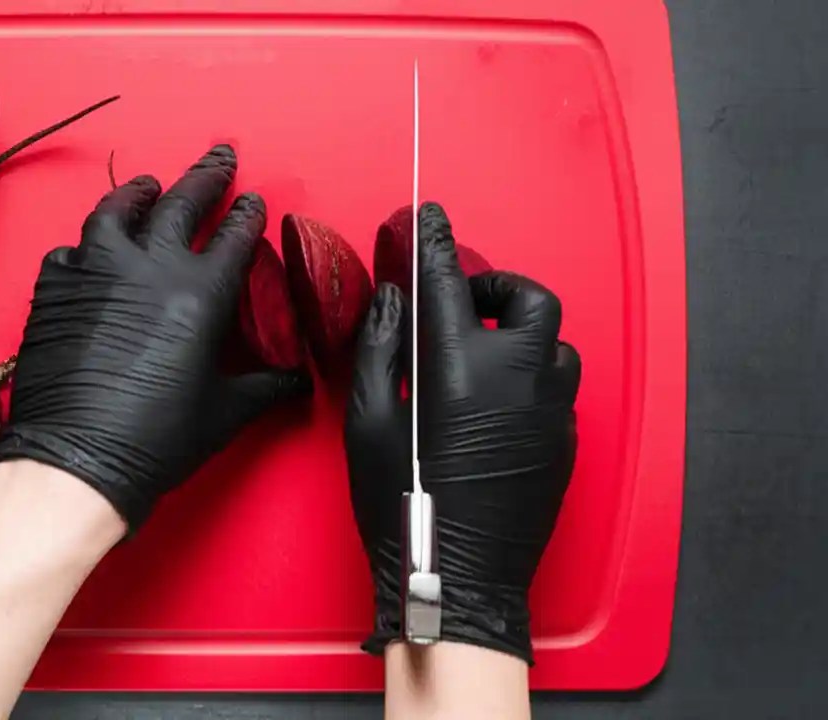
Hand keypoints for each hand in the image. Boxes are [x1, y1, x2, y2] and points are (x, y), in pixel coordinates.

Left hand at [0, 146, 311, 530]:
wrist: (77, 457)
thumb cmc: (157, 440)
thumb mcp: (226, 411)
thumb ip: (266, 386)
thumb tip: (298, 380)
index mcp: (201, 292)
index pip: (234, 235)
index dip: (247, 215)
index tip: (253, 201)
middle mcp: (149, 266)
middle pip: (181, 202)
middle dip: (206, 175)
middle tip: (219, 156)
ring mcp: (95, 270)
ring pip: (117, 211)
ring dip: (138, 193)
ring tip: (148, 185)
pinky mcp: (54, 287)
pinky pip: (71, 251)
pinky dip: (85, 246)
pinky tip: (91, 248)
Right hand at [344, 203, 580, 661]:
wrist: (456, 578)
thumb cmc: (402, 505)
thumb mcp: (368, 422)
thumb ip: (380, 350)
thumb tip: (391, 303)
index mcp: (458, 369)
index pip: (448, 282)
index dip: (433, 242)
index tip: (427, 217)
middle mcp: (516, 379)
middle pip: (527, 300)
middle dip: (495, 288)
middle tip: (463, 302)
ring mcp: (549, 410)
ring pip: (551, 343)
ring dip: (518, 334)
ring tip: (481, 354)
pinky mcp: (564, 440)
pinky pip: (555, 386)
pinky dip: (528, 376)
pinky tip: (495, 402)